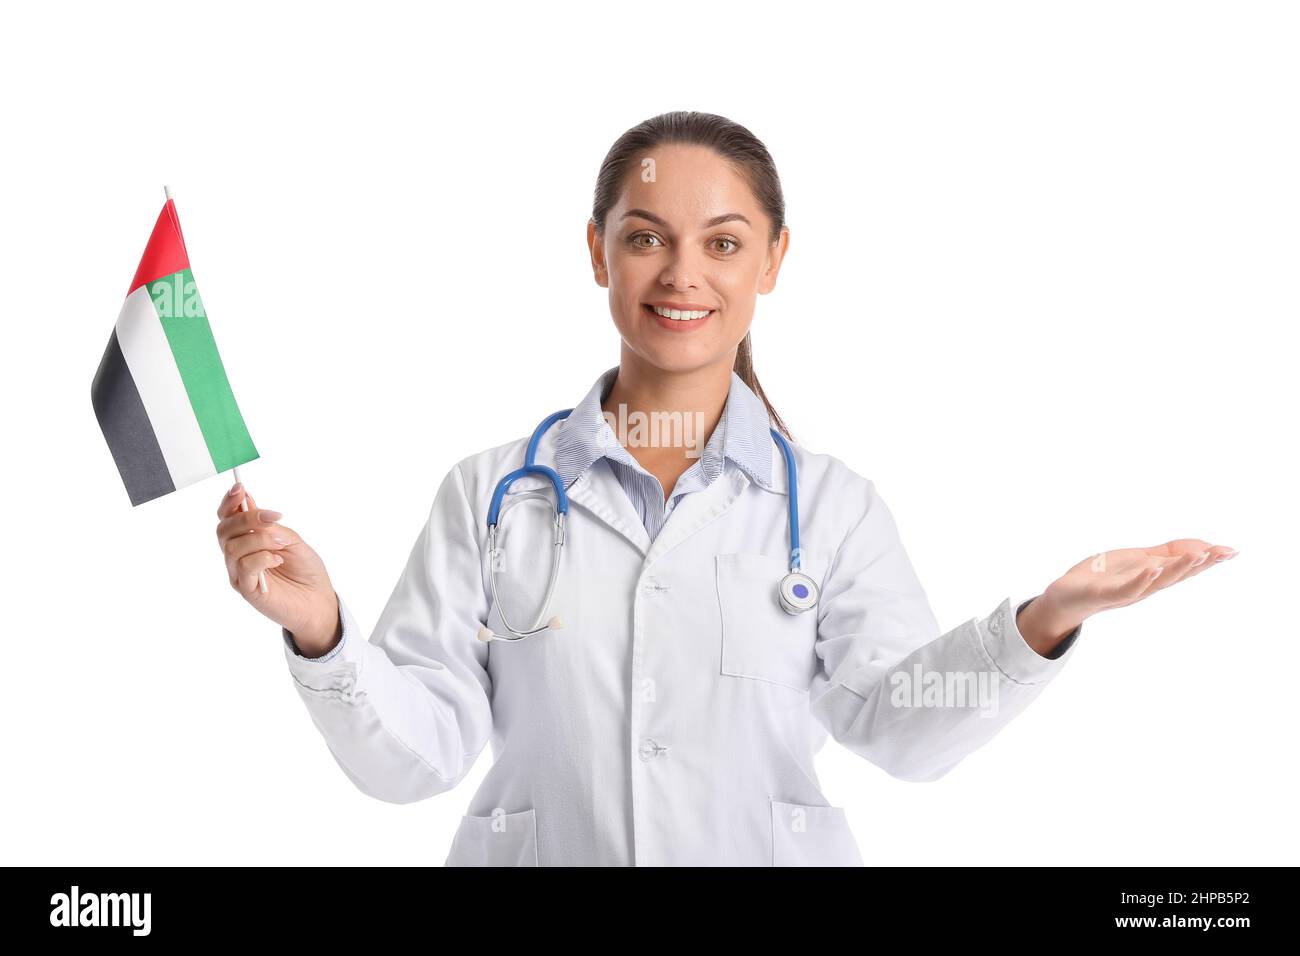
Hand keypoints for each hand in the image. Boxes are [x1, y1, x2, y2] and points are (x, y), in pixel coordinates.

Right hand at [215, 480, 340, 654]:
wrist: (319, 601)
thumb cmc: (306, 571)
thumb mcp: (292, 540)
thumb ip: (271, 526)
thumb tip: (249, 502)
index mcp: (247, 540)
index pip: (227, 518)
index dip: (229, 502)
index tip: (241, 488)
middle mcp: (238, 556)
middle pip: (225, 530)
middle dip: (248, 518)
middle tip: (275, 517)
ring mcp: (239, 573)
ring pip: (233, 547)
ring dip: (261, 538)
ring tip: (283, 543)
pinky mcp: (247, 589)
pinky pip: (244, 567)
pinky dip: (262, 558)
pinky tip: (278, 560)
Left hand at [1032, 539, 1238, 639]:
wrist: (1064, 596)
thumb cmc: (1102, 577)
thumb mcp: (1138, 560)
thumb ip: (1166, 553)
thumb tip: (1201, 546)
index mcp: (1153, 577)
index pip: (1184, 567)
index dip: (1208, 559)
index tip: (1233, 551)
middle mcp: (1145, 587)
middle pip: (1177, 575)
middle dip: (1202, 564)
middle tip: (1225, 552)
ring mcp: (1127, 592)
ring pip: (1157, 582)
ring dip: (1178, 569)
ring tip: (1198, 555)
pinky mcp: (1105, 594)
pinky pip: (1126, 588)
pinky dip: (1141, 580)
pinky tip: (1153, 569)